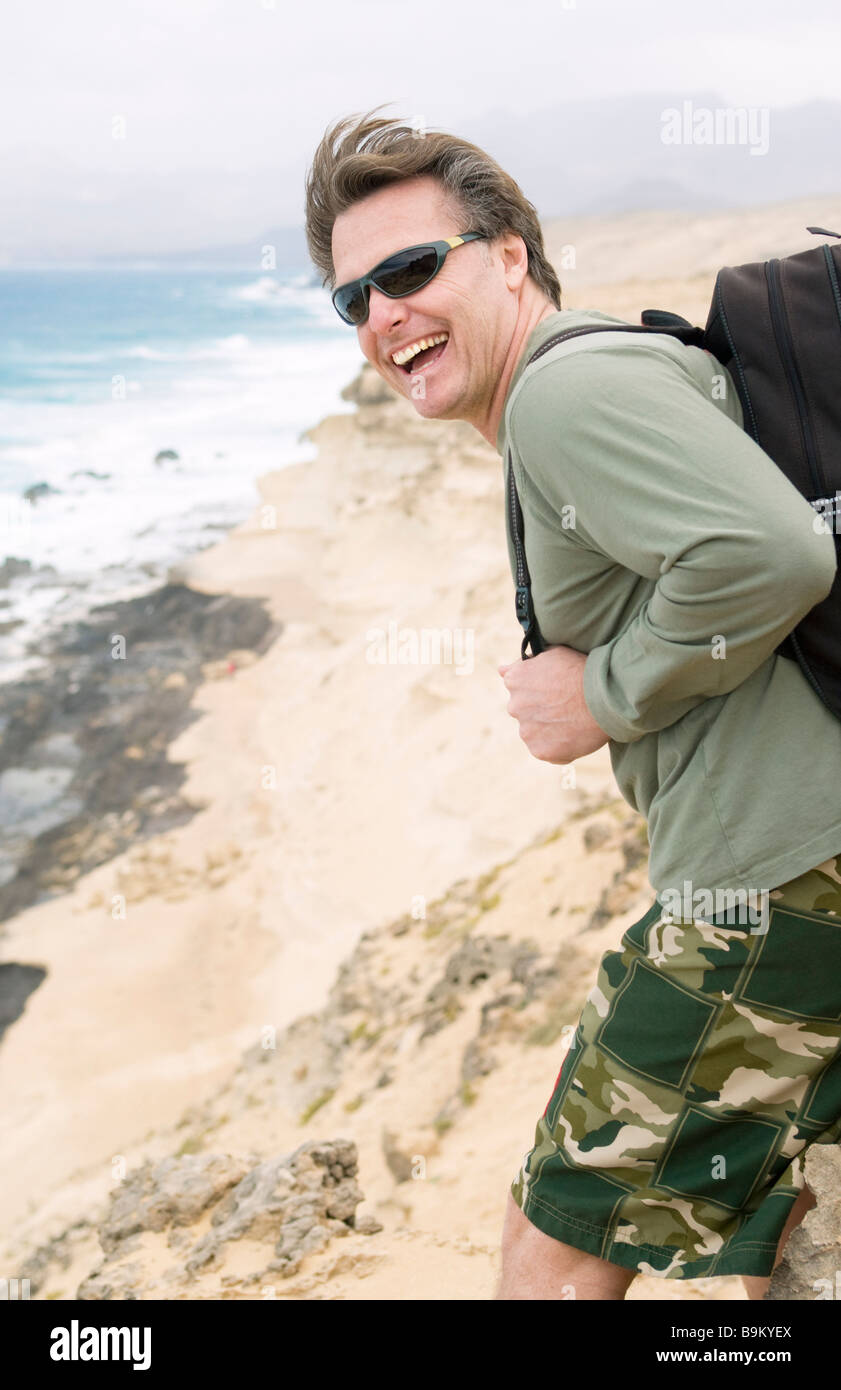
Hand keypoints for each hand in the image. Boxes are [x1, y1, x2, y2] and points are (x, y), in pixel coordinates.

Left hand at [498, 646, 609, 763]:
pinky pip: (545, 750)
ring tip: (572, 720)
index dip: (538, 688)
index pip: (517, 687)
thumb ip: (523, 664)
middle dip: (540, 709)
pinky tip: (573, 734)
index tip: (555, 690)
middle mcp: (515, 706)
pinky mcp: (540, 751)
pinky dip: (557, 745)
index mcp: (514, 680)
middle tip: (565, 706)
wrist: (606, 698)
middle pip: (524, 711)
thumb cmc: (582, 671)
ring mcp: (526, 731)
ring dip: (548, 729)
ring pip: (534, 732)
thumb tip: (501, 670)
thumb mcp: (553, 654)